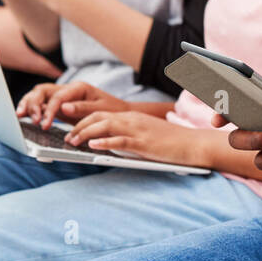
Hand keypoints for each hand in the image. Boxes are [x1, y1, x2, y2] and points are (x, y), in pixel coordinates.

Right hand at [16, 81, 130, 128]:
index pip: (57, 97)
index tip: (45, 124)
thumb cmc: (112, 111)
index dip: (48, 110)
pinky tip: (24, 116)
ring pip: (39, 95)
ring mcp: (63, 97)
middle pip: (43, 91)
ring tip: (20, 116)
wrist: (119, 113)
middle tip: (32, 119)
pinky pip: (42, 104)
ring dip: (29, 105)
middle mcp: (68, 90)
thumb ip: (81, 108)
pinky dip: (33, 109)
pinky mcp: (60, 105)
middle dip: (33, 104)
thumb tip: (63, 107)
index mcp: (78, 88)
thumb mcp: (101, 110)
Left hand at [64, 111, 205, 166]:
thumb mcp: (146, 135)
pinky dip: (105, 142)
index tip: (71, 130)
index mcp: (132, 117)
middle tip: (68, 137)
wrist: (193, 143)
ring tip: (74, 142)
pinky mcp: (144, 142)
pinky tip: (94, 146)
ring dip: (86, 133)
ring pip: (105, 126)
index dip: (82, 120)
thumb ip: (129, 137)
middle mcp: (132, 120)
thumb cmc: (172, 142)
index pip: (101, 114)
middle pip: (98, 117)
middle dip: (79, 126)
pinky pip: (120, 140)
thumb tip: (111, 145)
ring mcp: (137, 130)